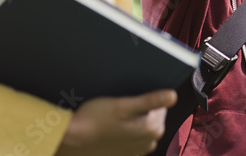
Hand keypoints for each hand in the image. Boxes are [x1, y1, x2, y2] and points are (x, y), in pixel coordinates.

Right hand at [56, 89, 175, 155]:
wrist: (72, 141)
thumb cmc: (95, 120)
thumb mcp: (124, 105)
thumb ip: (151, 101)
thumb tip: (173, 96)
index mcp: (152, 129)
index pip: (162, 107)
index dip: (147, 100)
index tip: (132, 100)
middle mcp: (148, 143)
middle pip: (153, 118)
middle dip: (141, 112)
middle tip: (122, 109)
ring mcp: (137, 152)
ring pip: (143, 129)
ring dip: (134, 123)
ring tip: (116, 120)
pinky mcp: (125, 155)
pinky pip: (133, 141)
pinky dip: (127, 134)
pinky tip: (113, 130)